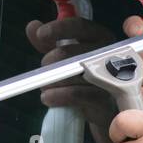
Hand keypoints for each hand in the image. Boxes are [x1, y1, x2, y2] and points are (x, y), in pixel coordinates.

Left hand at [26, 16, 123, 130]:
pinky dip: (57, 96)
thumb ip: (50, 43)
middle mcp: (110, 55)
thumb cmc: (86, 82)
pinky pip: (76, 94)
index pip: (81, 26)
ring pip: (72, 73)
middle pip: (71, 51)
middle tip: (43, 71)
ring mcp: (110, 79)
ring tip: (46, 87)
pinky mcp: (106, 101)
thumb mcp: (67, 59)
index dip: (58, 28)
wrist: (104, 116)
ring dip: (51, 81)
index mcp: (102, 40)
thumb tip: (32, 26)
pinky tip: (48, 98)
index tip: (41, 34)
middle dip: (50, 61)